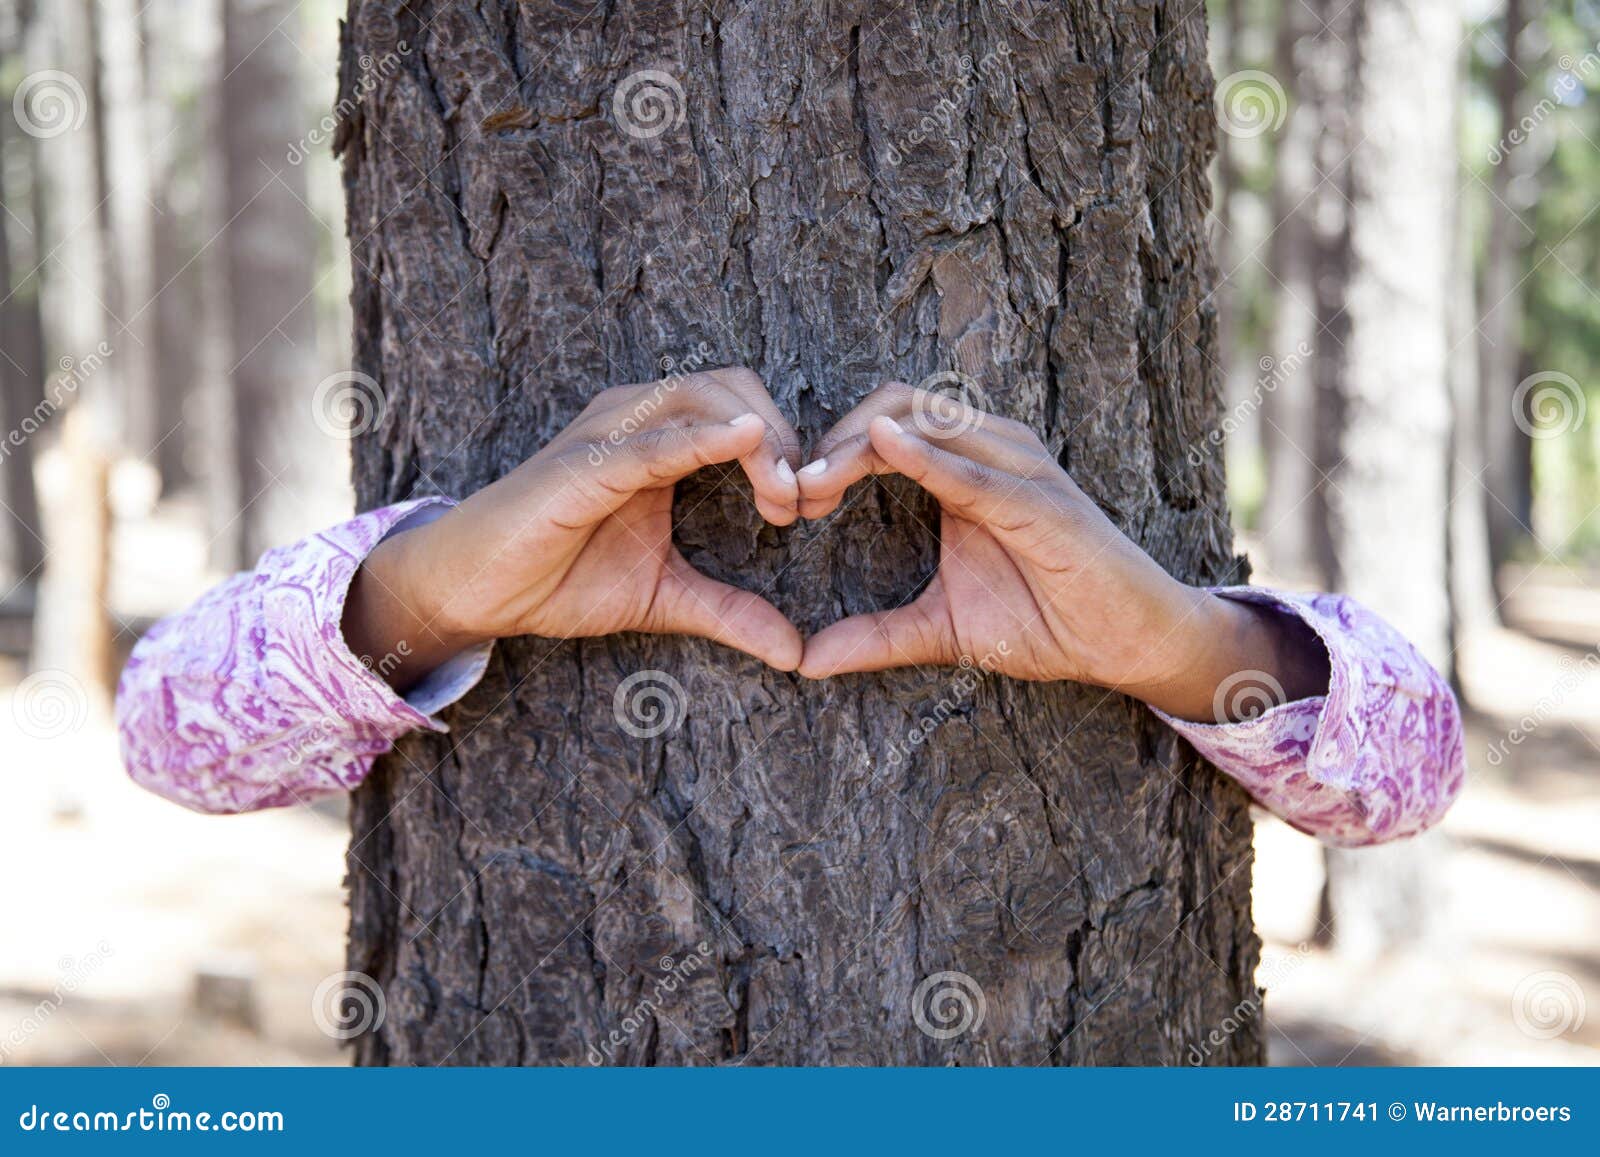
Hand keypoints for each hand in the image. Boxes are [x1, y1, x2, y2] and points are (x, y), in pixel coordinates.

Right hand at [343, 368, 804, 687]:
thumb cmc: (559, 578)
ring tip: (781, 496)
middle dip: (785, 439)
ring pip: (700, 397)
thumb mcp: (665, 598)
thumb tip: (797, 652)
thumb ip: (732, 613)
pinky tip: (745, 442)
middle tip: (800, 506)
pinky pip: (650, 440)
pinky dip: (701, 437)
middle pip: (735, 387)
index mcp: (661, 440)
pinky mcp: (581, 465)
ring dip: (757, 439)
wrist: (476, 592)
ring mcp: (607, 435)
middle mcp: (637, 421)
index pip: (745, 409)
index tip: (811, 509)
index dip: (790, 448)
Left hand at [793, 382, 1328, 720]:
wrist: (1128, 644)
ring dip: (860, 445)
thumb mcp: (940, 630)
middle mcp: (993, 450)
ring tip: (813, 485)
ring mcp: (1021, 469)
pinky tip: (885, 450)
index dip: (828, 451)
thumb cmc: (1046, 622)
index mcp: (965, 467)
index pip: (883, 426)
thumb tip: (804, 660)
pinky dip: (928, 456)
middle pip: (895, 405)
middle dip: (832, 441)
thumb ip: (874, 636)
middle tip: (793, 495)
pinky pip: (975, 469)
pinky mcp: (1043, 501)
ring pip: (928, 420)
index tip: (787, 501)